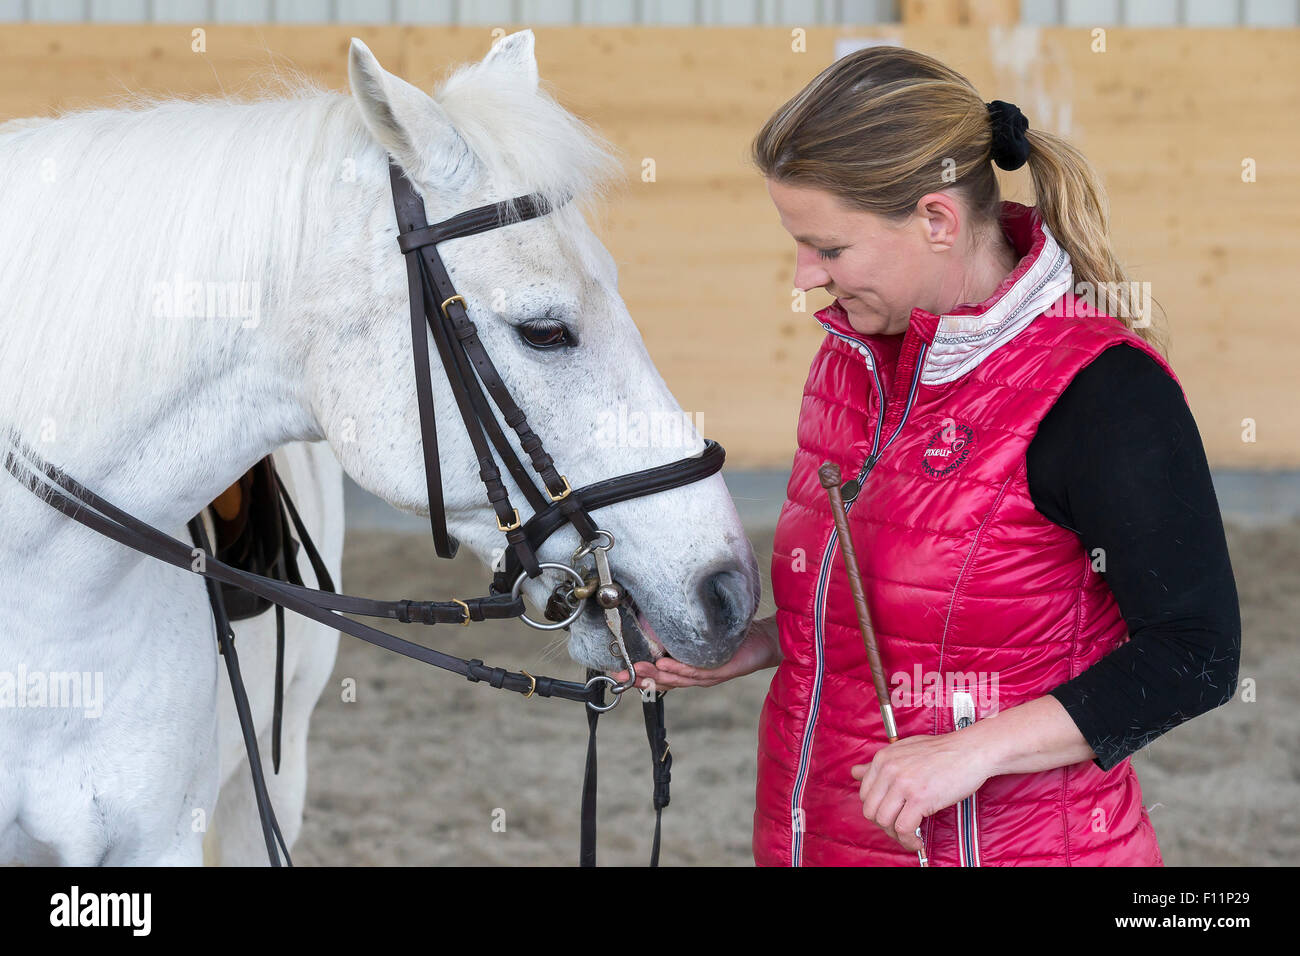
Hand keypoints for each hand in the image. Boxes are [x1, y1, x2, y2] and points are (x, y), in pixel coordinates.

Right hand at [609, 614, 780, 690]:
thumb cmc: (733, 636)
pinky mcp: (720, 670)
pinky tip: (664, 663)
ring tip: (637, 669)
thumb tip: (657, 617)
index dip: (638, 677)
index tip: (617, 673)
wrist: (765, 640)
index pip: (659, 675)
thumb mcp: (702, 633)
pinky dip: (678, 668)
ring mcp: (707, 674)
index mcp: (688, 667)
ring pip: (676, 678)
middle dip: (640, 679)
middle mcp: (695, 675)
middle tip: (619, 676)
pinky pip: (696, 671)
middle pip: (663, 681)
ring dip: (655, 674)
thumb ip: (682, 632)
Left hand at [850, 729, 994, 852]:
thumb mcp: (905, 750)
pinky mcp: (920, 798)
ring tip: (910, 836)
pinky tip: (918, 841)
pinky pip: (904, 829)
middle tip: (900, 828)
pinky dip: (909, 840)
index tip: (891, 815)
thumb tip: (855, 772)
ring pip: (884, 821)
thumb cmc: (943, 751)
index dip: (877, 810)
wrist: (971, 750)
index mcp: (883, 758)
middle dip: (884, 825)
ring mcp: (903, 784)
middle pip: (870, 810)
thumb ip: (879, 764)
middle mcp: (889, 770)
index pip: (864, 794)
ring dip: (896, 835)